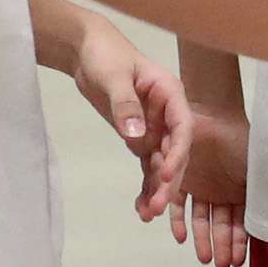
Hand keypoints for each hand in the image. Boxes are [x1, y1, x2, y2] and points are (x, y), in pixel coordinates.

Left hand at [67, 22, 196, 223]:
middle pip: (174, 152)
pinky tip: (141, 208)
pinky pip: (145, 166)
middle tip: (158, 207)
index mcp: (172, 95)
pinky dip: (145, 186)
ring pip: (161, 164)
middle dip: (168, 181)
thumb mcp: (114, 77)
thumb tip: (136, 136)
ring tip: (149, 215)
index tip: (166, 174)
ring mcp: (154, 129)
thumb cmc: (105, 55)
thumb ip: (126, 106)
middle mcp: (168, 116)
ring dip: (157, 189)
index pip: (183, 128)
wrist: (85, 51)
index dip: (179, 152)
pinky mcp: (139, 138)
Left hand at [167, 104, 249, 266]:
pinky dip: (178, 220)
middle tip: (219, 264)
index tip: (236, 260)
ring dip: (201, 238)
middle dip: (220, 244)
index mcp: (241, 189)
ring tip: (203, 257)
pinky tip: (181, 237)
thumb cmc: (239, 141)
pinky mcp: (179, 178)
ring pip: (200, 217)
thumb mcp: (257, 170)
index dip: (239, 241)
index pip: (241, 221)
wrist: (211, 114)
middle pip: (220, 223)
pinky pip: (178, 203)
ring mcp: (200, 185)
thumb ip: (264, 195)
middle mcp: (220, 190)